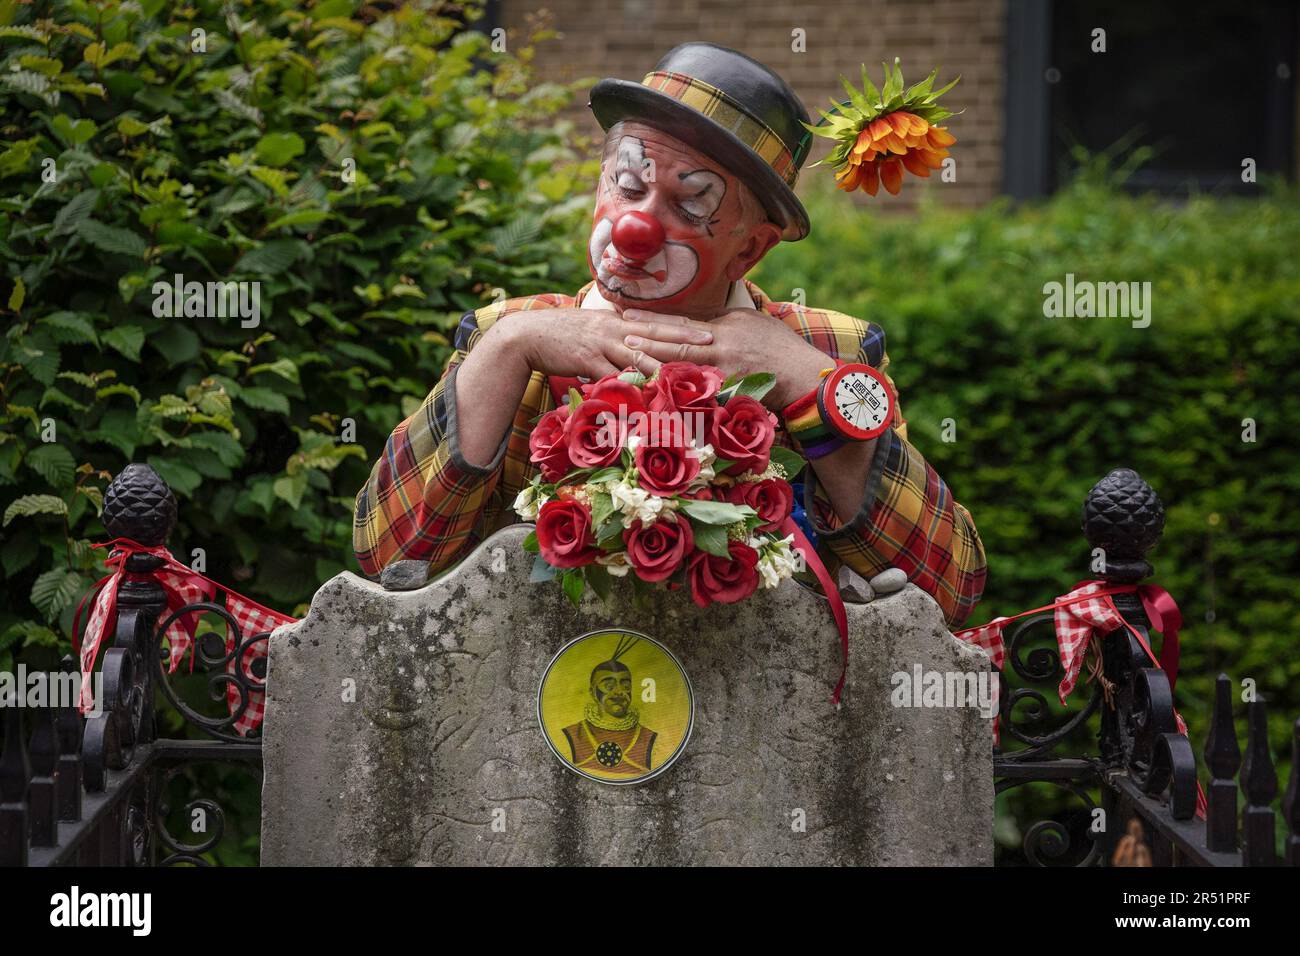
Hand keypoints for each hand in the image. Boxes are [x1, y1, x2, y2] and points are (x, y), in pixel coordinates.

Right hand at [499, 307, 713, 379]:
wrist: (527, 336)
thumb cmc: (560, 335)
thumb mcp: (592, 329)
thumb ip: (614, 336)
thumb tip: (633, 341)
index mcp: (618, 322)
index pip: (656, 322)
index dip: (682, 326)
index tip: (707, 329)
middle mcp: (614, 329)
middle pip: (656, 333)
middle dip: (684, 338)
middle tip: (711, 341)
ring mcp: (602, 344)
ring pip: (638, 355)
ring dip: (664, 365)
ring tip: (689, 372)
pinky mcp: (588, 360)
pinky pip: (613, 376)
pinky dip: (630, 385)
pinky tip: (646, 394)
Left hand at [621, 307, 829, 407]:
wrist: (806, 378)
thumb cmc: (782, 350)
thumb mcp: (755, 324)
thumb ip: (725, 322)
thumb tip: (699, 322)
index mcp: (728, 325)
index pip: (684, 320)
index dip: (655, 318)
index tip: (629, 314)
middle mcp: (723, 344)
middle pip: (677, 338)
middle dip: (646, 334)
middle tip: (619, 330)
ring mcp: (725, 369)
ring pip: (681, 361)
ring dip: (652, 358)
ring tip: (627, 353)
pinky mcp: (729, 391)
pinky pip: (695, 390)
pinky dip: (673, 387)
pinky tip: (652, 385)